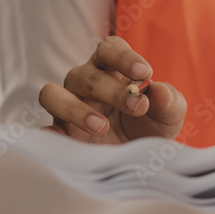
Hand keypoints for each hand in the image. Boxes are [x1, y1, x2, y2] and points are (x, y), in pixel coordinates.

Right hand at [39, 36, 186, 142]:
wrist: (140, 164)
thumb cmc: (150, 128)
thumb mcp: (168, 116)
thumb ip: (168, 101)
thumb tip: (159, 90)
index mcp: (110, 69)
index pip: (109, 49)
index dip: (124, 57)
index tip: (145, 73)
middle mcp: (84, 84)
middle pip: (85, 75)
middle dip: (112, 91)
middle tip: (137, 108)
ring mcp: (67, 108)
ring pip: (52, 94)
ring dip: (75, 108)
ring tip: (101, 126)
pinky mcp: (60, 135)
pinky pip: (45, 130)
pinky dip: (51, 134)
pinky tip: (72, 143)